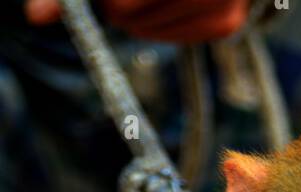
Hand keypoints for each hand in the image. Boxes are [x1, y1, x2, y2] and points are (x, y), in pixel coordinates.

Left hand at [25, 0, 248, 43]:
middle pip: (126, 13)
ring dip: (136, 17)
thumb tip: (35, 18)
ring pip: (147, 31)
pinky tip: (172, 3)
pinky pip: (174, 39)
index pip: (117, 3)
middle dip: (116, 5)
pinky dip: (162, 25)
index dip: (103, 0)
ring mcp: (218, 0)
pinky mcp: (226, 23)